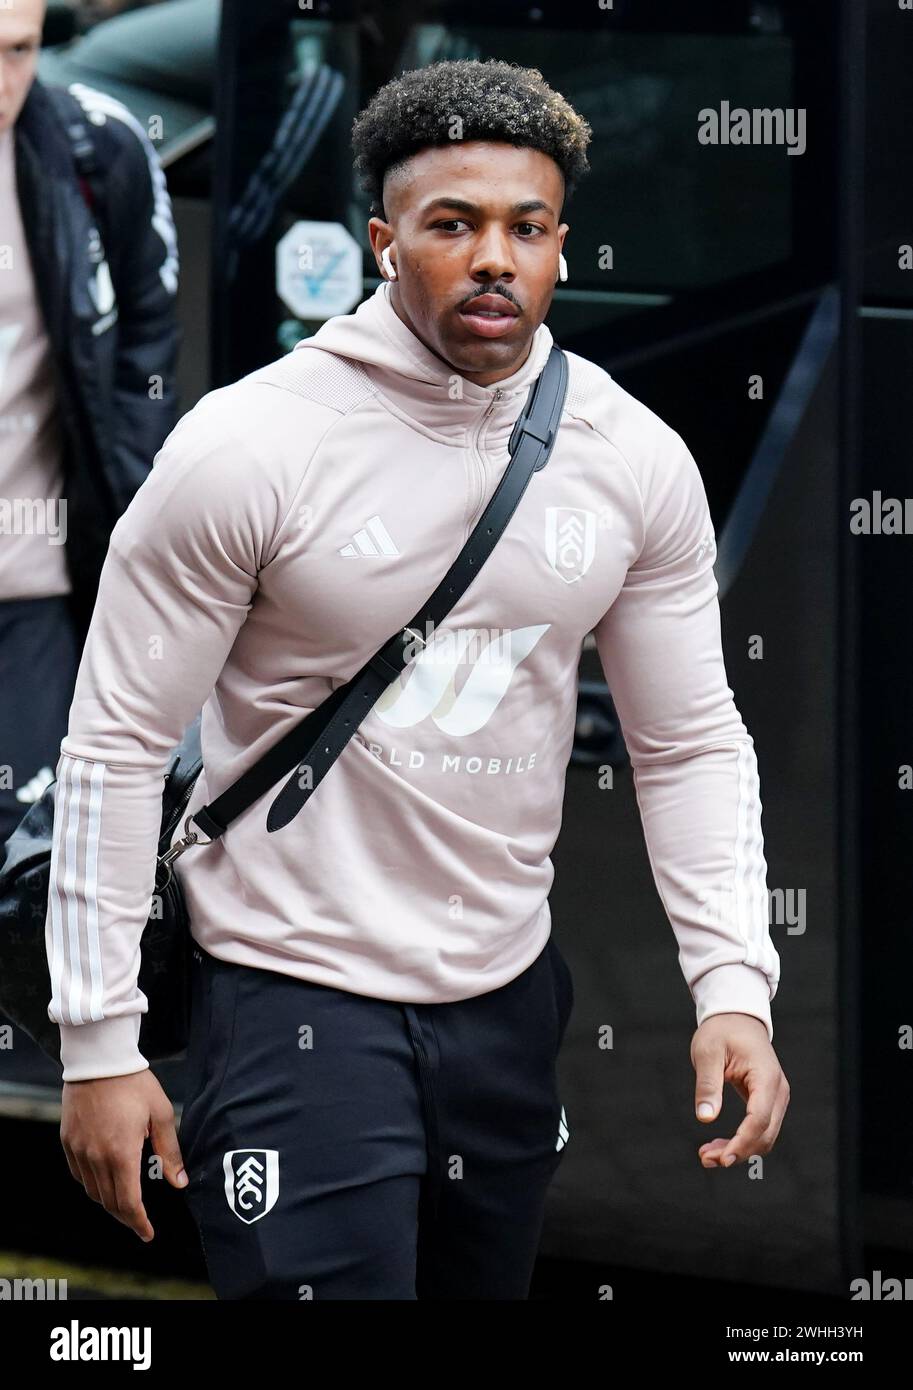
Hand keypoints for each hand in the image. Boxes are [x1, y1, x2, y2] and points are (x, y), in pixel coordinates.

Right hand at [60, 1070, 188, 1241]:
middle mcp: (96, 1157)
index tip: (148, 1234)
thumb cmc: (135, 1084)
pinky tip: (105, 1181)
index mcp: (122, 1153)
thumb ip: (170, 1152)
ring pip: (92, 1191)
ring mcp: (79, 1150)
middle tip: (140, 1222)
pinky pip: (79, 1175)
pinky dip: (92, 1185)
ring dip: (109, 1203)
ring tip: (125, 1203)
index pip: (128, 1203)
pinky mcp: (68, 1141)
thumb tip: (179, 1183)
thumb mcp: (161, 1114)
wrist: (100, 1060)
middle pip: (109, 1202)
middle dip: (126, 1217)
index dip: (139, 1223)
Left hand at [691, 1013, 789, 1167]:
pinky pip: (759, 1129)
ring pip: (764, 1137)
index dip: (742, 1141)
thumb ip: (708, 1085)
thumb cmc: (721, 1032)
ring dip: (739, 1150)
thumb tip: (705, 1118)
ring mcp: (776, 1098)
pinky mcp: (768, 1103)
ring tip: (707, 1155)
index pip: (759, 1118)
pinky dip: (741, 1141)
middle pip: (764, 1133)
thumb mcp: (707, 1053)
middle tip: (705, 1159)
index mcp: (766, 1076)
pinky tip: (719, 1147)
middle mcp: (777, 1090)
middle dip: (738, 1151)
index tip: (722, 1159)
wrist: (736, 1019)